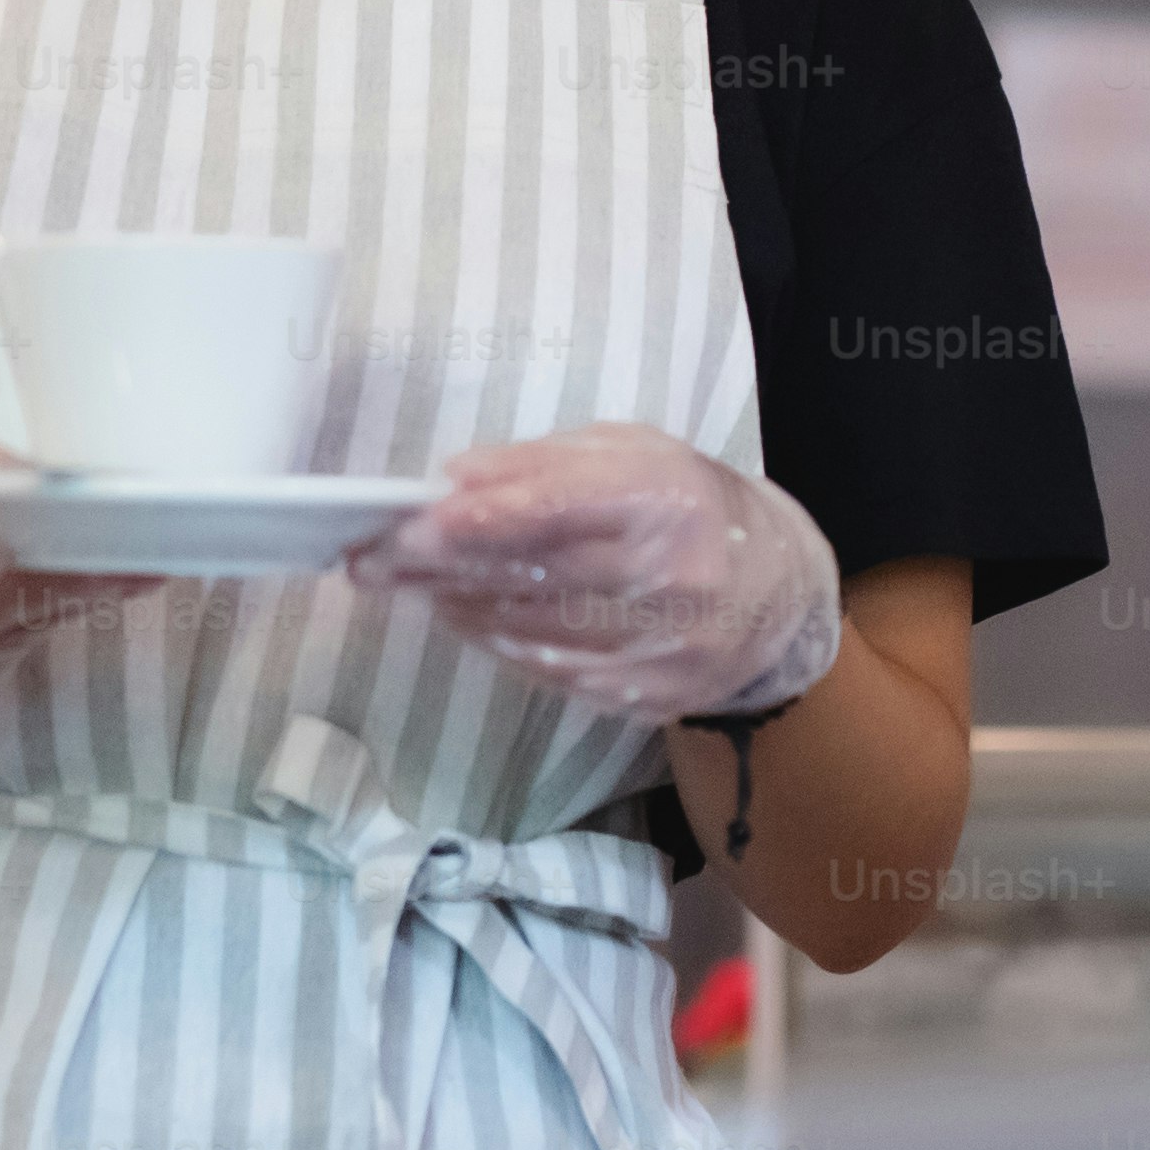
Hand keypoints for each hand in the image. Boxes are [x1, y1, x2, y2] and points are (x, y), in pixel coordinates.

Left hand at [347, 421, 843, 722]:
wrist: (776, 593)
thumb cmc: (686, 505)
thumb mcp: (630, 453)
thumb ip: (542, 463)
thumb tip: (456, 478)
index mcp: (666, 498)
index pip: (562, 509)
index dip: (483, 517)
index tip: (415, 520)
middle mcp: (671, 577)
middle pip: (534, 575)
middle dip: (442, 566)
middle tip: (373, 557)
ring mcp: (664, 647)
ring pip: (532, 631)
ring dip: (456, 605)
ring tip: (402, 582)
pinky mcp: (650, 695)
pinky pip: (552, 672)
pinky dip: (497, 641)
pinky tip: (462, 615)